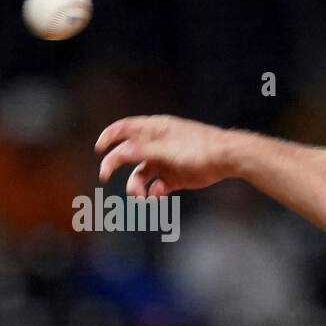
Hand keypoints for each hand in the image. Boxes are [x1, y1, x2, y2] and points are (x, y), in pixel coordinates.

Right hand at [95, 115, 238, 197]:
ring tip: (142, 196)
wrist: (227, 159)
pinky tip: (158, 196)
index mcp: (154, 129)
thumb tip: (118, 153)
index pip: (124, 129)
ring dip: (136, 186)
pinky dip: (154, 193)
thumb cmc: (198, 147)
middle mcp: (156, 145)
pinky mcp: (174, 178)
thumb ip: (141, 151)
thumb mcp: (166, 148)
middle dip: (115, 166)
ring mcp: (165, 162)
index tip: (99, 150)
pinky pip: (156, 188)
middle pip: (127, 155)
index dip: (109, 137)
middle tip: (105, 178)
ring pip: (141, 175)